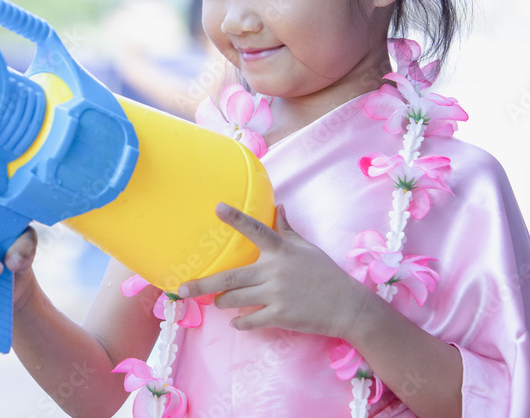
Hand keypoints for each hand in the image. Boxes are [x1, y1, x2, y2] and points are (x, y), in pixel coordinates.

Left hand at [177, 203, 370, 338]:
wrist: (348, 306)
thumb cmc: (326, 274)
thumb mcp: (307, 248)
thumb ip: (287, 229)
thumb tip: (278, 206)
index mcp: (281, 250)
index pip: (255, 229)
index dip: (236, 218)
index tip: (217, 207)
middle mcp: (274, 271)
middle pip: (230, 276)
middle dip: (203, 284)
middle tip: (181, 289)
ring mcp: (276, 294)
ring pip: (235, 299)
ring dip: (222, 302)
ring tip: (218, 302)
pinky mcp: (280, 315)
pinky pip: (250, 320)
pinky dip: (240, 322)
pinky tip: (237, 321)